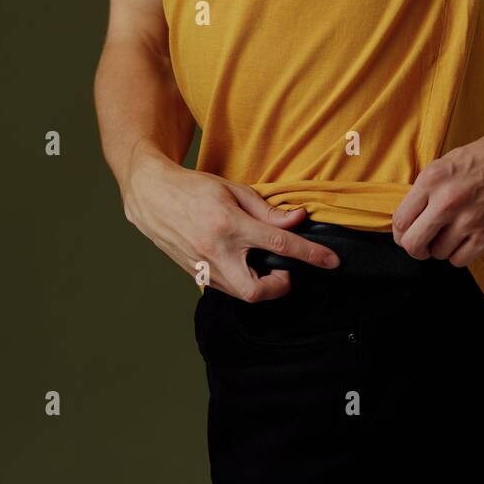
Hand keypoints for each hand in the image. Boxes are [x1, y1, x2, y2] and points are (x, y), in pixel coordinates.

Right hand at [121, 150, 340, 300]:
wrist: (152, 197)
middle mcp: (215, 252)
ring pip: (241, 294)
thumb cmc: (194, 188)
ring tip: (263, 262)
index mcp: (229, 225)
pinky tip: (243, 263)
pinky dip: (241, 281)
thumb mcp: (234, 190)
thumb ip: (267, 210)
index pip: (279, 245)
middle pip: (257, 292)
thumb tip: (297, 220)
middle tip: (287, 272)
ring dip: (260, 285)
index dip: (310, 255)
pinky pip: (226, 288)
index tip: (331, 261)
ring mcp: (203, 268)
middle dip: (279, 288)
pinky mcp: (195, 276)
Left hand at [390, 122, 483, 266]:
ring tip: (455, 233)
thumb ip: (428, 190)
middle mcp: (446, 200)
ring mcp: (468, 219)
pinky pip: (460, 260)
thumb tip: (411, 219)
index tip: (409, 233)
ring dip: (442, 248)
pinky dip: (460, 254)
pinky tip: (467, 239)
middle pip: (413, 244)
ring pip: (438, 254)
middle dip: (416, 248)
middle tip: (424, 244)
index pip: (400, 221)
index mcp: (432, 179)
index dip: (402, 233)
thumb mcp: (448, 163)